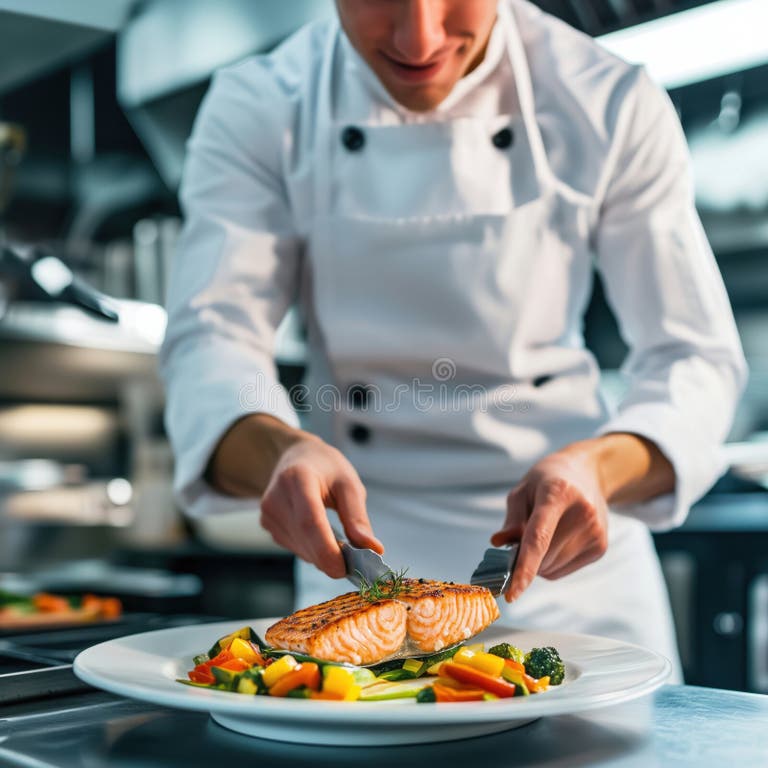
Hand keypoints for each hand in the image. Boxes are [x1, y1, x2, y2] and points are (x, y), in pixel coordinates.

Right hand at [260, 435, 382, 578]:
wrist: (295, 456)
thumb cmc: (325, 467)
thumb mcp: (348, 483)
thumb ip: (357, 517)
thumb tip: (373, 550)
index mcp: (298, 478)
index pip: (310, 522)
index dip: (327, 550)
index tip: (346, 569)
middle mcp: (276, 497)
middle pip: (305, 540)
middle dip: (331, 558)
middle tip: (355, 561)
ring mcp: (268, 513)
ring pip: (300, 549)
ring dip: (323, 555)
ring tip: (339, 541)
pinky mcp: (267, 524)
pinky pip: (294, 547)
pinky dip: (312, 550)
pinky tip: (322, 536)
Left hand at [491, 447, 608, 601]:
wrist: (587, 474)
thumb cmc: (547, 481)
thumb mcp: (523, 490)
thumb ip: (512, 519)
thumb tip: (499, 544)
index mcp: (558, 493)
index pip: (539, 538)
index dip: (524, 568)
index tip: (512, 593)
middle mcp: (582, 513)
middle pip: (542, 557)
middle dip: (524, 556)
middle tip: (522, 535)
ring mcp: (595, 532)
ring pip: (550, 569)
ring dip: (538, 561)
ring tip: (546, 531)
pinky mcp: (600, 547)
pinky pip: (561, 571)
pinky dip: (550, 563)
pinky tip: (557, 539)